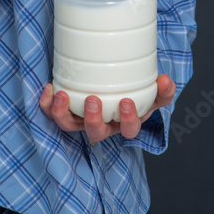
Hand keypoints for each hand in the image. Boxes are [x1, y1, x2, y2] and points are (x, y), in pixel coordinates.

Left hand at [39, 74, 175, 141]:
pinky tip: (49, 88)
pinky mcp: (65, 113)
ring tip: (62, 95)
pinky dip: (47, 104)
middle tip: (93, 99)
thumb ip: (163, 90)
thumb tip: (166, 80)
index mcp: (124, 123)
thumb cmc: (133, 93)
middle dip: (93, 119)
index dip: (127, 119)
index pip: (128, 130)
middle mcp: (103, 126)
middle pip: (96, 134)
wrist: (114, 88)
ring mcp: (82, 121)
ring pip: (70, 127)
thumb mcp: (152, 93)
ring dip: (63, 114)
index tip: (126, 101)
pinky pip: (52, 114)